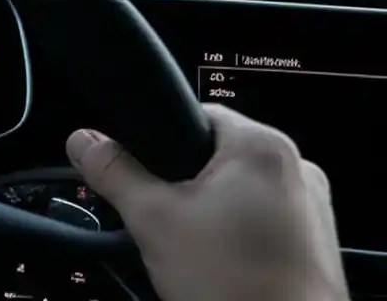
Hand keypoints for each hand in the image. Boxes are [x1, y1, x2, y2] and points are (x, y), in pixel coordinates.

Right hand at [66, 104, 347, 300]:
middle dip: (183, 187)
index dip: (157, 141)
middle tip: (164, 222)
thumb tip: (83, 140)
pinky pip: (262, 220)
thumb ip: (114, 172)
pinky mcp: (314, 241)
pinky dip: (236, 235)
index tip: (141, 174)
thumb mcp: (153, 220)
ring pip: (238, 192)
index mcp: (262, 146)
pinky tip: (221, 265)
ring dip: (210, 213)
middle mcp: (297, 167)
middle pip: (215, 157)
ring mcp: (312, 206)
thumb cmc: (233, 283)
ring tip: (195, 250)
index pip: (195, 114)